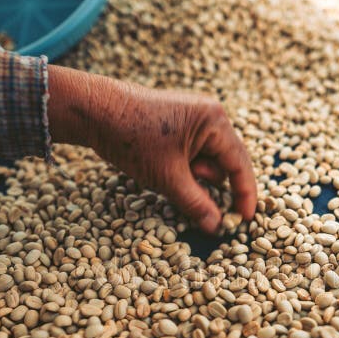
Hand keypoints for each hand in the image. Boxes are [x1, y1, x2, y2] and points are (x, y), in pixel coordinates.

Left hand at [47, 65, 256, 233]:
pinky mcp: (179, 122)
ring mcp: (194, 116)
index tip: (245, 220)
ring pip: (206, 160)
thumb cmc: (131, 138)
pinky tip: (161, 167)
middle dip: (206, 182)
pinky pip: (192, 152)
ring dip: (191, 176)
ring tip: (163, 172)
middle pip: (224, 163)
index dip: (244, 195)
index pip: (240, 164)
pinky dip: (183, 167)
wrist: (93, 110)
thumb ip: (196, 204)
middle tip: (182, 188)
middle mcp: (210, 114)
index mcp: (214, 121)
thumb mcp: (167, 178)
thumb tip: (217, 228)